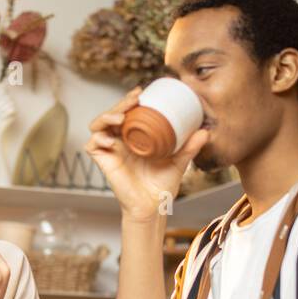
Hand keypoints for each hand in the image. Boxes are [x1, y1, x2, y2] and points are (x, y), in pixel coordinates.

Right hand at [85, 86, 209, 225]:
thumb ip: (190, 147)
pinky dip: (98, 139)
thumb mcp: (179, 161)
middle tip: (134, 99)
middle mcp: (121, 141)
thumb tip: (205, 131)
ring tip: (120, 118)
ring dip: (106, 116)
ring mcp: (111, 150)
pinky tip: (111, 140)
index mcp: (135, 137)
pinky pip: (92, 145)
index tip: (141, 92)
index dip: (130, 100)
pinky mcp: (104, 161)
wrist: (153, 206)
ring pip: (98, 125)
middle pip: (113, 114)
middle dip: (120, 103)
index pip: (128, 112)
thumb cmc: (163, 185)